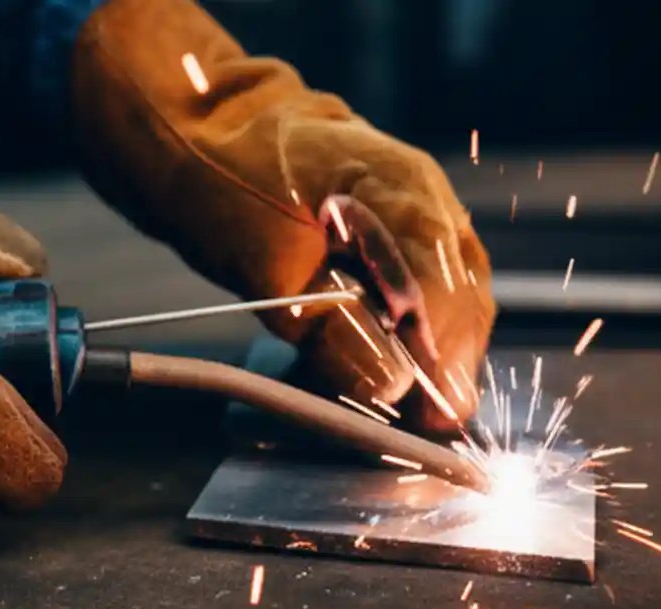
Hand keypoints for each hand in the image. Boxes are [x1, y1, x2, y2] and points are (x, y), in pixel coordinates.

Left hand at [71, 0, 494, 431]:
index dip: (441, 368)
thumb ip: (329, 322)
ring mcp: (417, 208)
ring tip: (403, 405)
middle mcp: (424, 199)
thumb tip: (388, 384)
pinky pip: (428, 286)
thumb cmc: (221, 179)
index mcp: (400, 194)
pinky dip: (414, 330)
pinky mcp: (399, 225)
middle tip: (419, 427)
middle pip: (464, 302)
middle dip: (444, 368)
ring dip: (432, 353)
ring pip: (454, 298)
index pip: (448, 298)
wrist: (196, 129)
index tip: (432, 422)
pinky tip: (387, 359)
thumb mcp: (263, 259)